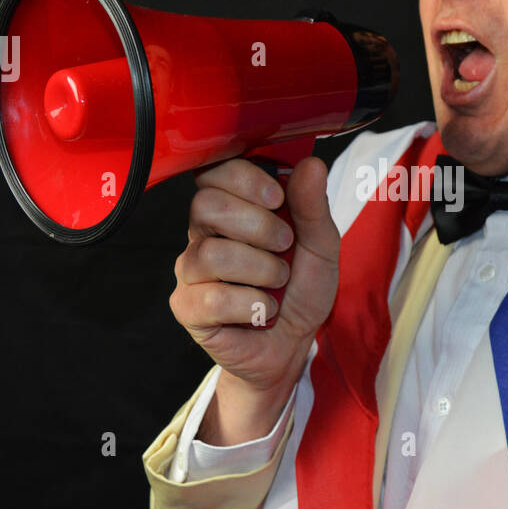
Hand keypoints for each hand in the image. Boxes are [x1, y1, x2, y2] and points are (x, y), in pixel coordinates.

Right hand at [169, 156, 339, 395]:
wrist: (294, 344)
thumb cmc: (301, 289)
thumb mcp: (320, 245)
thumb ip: (313, 206)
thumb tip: (311, 164)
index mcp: (231, 209)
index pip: (214, 172)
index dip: (245, 179)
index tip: (278, 199)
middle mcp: (203, 234)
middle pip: (205, 205)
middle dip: (257, 226)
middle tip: (285, 246)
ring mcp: (191, 271)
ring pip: (210, 253)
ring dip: (260, 269)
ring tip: (278, 283)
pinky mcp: (187, 307)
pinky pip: (209, 297)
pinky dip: (250, 305)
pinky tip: (263, 310)